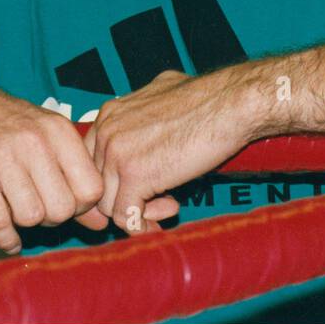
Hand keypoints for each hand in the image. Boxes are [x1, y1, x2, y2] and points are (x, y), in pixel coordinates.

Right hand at [0, 59, 172, 252]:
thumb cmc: (4, 121)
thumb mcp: (46, 136)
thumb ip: (75, 175)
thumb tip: (100, 222)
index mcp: (58, 131)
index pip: (91, 188)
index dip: (83, 205)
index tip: (70, 203)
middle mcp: (34, 142)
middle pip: (63, 208)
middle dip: (54, 218)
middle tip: (42, 207)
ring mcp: (3, 158)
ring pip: (31, 216)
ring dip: (26, 222)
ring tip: (20, 209)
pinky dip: (5, 238)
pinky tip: (8, 236)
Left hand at [80, 67, 263, 235]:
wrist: (230, 103)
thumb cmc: (208, 99)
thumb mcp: (161, 97)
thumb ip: (141, 117)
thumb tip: (144, 133)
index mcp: (110, 114)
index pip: (93, 162)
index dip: (115, 181)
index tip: (136, 191)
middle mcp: (106, 131)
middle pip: (99, 185)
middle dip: (127, 198)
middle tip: (159, 201)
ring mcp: (117, 154)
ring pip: (108, 204)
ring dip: (138, 212)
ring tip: (169, 206)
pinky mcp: (135, 175)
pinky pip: (125, 216)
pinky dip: (141, 225)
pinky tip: (163, 219)